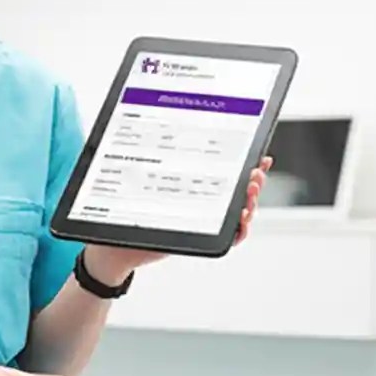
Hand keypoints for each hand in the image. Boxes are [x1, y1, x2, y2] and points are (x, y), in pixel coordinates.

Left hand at [84, 156, 273, 281]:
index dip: (246, 164)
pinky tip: (240, 223)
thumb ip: (159, 162)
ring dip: (249, 204)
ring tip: (248, 197)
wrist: (117, 246)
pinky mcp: (199, 239)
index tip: (258, 157)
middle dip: (252, 182)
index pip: (226, 170)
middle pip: (237, 190)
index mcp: (192, 184)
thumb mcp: (142, 180)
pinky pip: (226, 238)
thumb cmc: (128, 212)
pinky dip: (238, 231)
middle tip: (254, 177)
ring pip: (237, 213)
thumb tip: (170, 129)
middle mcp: (203, 202)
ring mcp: (204, 221)